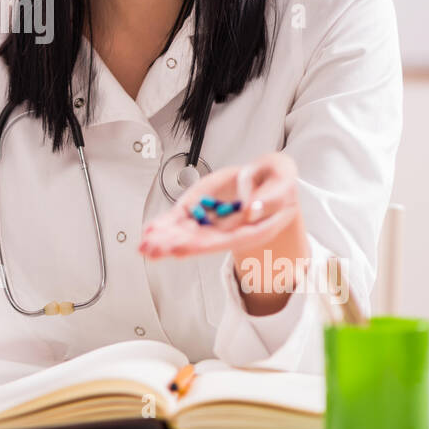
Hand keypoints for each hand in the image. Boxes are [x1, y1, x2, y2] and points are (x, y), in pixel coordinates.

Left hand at [138, 151, 301, 259]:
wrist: (269, 180)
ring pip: (188, 234)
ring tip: (145, 244)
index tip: (182, 247)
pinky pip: (183, 220)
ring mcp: (216, 224)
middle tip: (153, 248)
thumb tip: (250, 210)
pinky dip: (166, 225)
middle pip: (202, 242)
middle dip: (175, 245)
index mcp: (254, 229)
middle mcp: (231, 231)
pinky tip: (150, 230)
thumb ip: (270, 198)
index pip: (226, 240)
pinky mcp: (204, 211)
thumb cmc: (278, 183)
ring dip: (165, 239)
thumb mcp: (283, 183)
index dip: (203, 245)